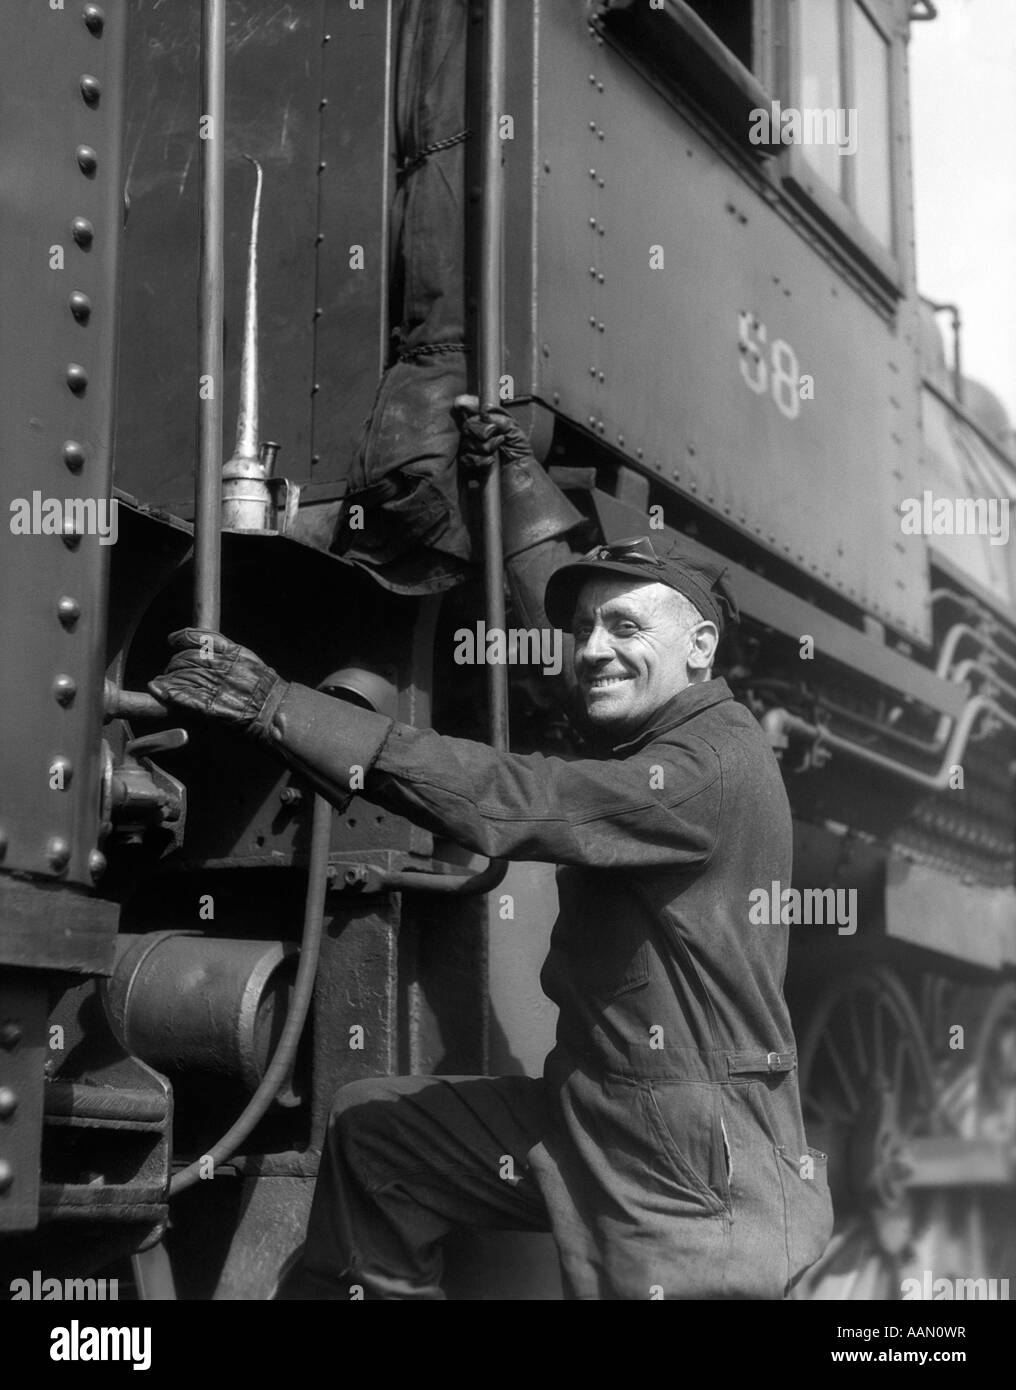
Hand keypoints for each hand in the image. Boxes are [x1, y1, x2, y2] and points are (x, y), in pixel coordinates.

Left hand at [148, 629, 287, 740]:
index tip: (172, 640)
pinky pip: (185, 696)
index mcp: (233, 653)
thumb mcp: (249, 661)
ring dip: (168, 679)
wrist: (275, 710)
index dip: (182, 637)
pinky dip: (170, 693)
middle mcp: (222, 666)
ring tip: (159, 683)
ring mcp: (216, 685)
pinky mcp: (211, 705)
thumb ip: (229, 653)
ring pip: (183, 676)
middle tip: (169, 672)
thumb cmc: (266, 689)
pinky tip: (159, 691)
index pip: (200, 637)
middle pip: (187, 658)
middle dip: (174, 664)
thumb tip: (208, 648)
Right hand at [453, 395, 532, 470]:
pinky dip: (480, 460)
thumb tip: (485, 410)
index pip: (472, 408)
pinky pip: (466, 459)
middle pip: (468, 425)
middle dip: (481, 429)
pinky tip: (491, 461)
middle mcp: (477, 433)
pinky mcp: (468, 464)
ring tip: (497, 449)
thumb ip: (500, 418)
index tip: (462, 403)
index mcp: (487, 422)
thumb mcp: (514, 430)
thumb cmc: (518, 451)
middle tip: (493, 433)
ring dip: (484, 447)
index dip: (468, 404)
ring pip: (467, 443)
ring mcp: (471, 449)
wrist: (520, 473)